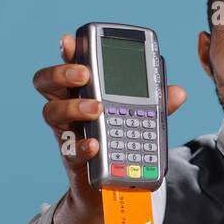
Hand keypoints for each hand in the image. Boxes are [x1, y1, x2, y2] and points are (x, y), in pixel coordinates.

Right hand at [33, 33, 186, 192]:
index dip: (67, 51)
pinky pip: (69, 150)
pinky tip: (95, 144)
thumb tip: (178, 92)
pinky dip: (82, 146)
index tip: (70, 41)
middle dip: (62, 72)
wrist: (114, 183)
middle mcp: (68, 107)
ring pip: (50, 112)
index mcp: (84, 90)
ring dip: (72, 107)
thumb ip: (156, 104)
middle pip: (45, 82)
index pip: (69, 64)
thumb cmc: (121, 139)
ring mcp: (67, 132)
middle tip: (85, 75)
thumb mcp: (141, 117)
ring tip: (96, 109)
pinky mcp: (72, 158)